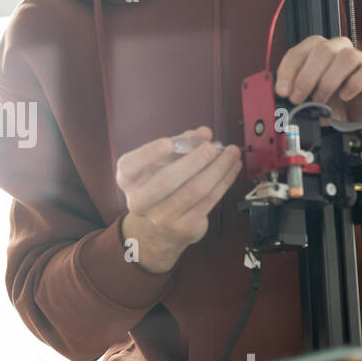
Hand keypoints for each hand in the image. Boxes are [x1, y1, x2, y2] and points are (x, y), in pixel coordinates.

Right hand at [116, 126, 243, 272]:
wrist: (163, 226)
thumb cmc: (162, 184)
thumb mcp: (165, 160)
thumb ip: (182, 143)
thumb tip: (204, 133)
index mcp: (128, 180)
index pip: (130, 166)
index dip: (149, 154)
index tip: (168, 143)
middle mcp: (140, 201)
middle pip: (165, 181)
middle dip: (193, 161)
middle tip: (212, 148)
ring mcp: (161, 217)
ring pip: (193, 191)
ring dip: (217, 169)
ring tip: (231, 153)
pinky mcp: (184, 227)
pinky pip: (209, 200)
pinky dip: (224, 180)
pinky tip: (232, 167)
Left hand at [275, 35, 361, 125]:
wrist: (361, 109)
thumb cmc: (334, 98)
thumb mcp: (310, 97)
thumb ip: (297, 93)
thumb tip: (283, 99)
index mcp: (318, 50)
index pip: (300, 51)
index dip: (288, 71)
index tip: (282, 91)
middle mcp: (338, 49)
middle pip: (322, 50)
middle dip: (306, 76)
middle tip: (298, 98)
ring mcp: (359, 58)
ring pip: (345, 57)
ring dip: (328, 81)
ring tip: (319, 100)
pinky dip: (354, 84)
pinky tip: (344, 96)